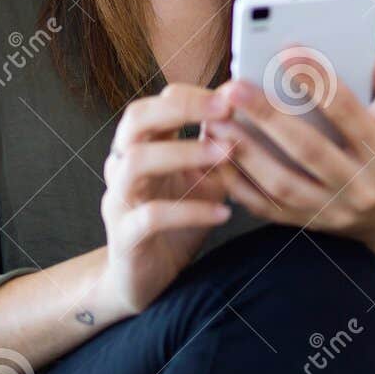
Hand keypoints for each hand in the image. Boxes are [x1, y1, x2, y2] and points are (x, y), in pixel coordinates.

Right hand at [94, 83, 235, 318]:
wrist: (144, 278)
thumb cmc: (178, 219)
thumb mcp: (204, 179)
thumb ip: (219, 148)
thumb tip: (255, 113)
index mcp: (141, 146)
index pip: (156, 104)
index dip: (192, 96)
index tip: (231, 95)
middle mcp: (122, 166)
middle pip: (135, 120)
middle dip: (180, 110)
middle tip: (225, 109)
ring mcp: (119, 200)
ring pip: (137, 162)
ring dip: (184, 153)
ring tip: (227, 154)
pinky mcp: (124, 237)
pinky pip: (151, 216)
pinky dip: (190, 211)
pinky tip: (223, 213)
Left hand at [204, 51, 374, 265]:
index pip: (348, 113)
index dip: (318, 81)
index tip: (287, 52)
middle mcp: (359, 186)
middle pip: (308, 149)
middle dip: (268, 117)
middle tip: (234, 87)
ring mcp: (330, 210)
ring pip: (282, 183)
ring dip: (245, 152)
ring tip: (218, 121)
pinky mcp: (305, 223)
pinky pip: (266, 207)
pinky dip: (238, 182)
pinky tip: (218, 154)